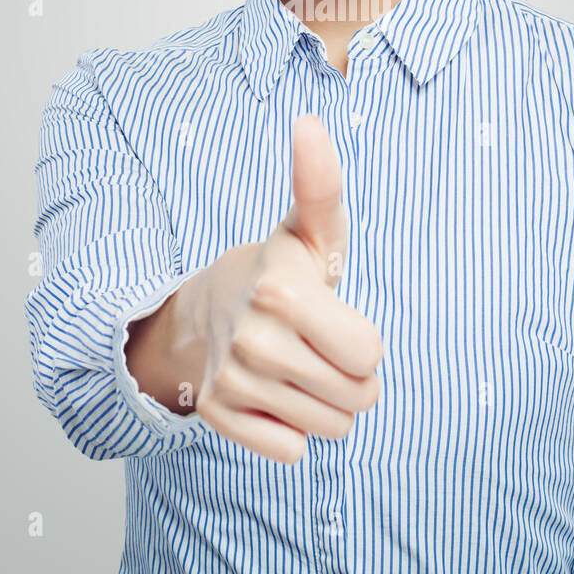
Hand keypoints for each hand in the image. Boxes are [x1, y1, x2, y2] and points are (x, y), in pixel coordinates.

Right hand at [177, 113, 382, 462]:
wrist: (203, 310)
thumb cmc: (279, 269)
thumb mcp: (308, 229)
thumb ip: (320, 184)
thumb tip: (309, 122)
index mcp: (284, 291)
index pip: (370, 355)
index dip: (363, 340)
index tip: (334, 316)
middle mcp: (255, 340)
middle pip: (358, 398)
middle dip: (351, 376)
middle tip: (318, 343)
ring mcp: (233, 381)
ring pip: (329, 429)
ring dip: (324, 403)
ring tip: (298, 365)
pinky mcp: (218, 416)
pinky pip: (289, 451)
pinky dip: (290, 431)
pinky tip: (273, 393)